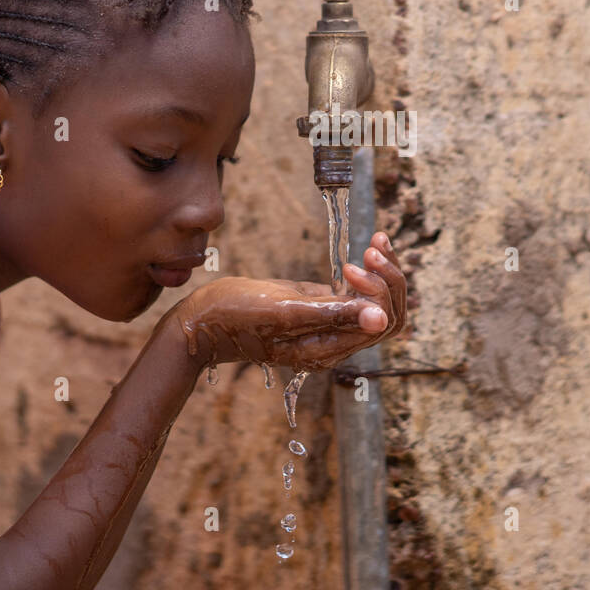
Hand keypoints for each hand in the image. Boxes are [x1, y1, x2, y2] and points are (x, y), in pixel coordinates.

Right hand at [167, 231, 407, 372]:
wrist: (202, 319)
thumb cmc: (236, 315)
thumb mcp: (283, 311)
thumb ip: (332, 315)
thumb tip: (380, 318)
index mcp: (329, 349)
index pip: (383, 324)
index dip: (380, 291)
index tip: (353, 266)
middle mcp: (335, 342)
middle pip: (388, 314)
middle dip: (388, 278)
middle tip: (372, 247)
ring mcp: (328, 324)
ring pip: (378, 301)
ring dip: (383, 270)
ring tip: (375, 240)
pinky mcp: (319, 307)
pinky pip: (358, 292)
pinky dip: (369, 268)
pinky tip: (368, 246)